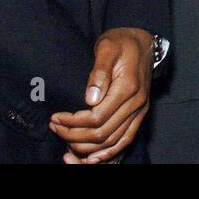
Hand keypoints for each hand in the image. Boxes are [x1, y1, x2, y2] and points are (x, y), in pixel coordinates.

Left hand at [50, 27, 152, 163]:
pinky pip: (126, 140)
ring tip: (66, 137)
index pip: (96, 117)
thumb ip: (99, 72)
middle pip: (102, 133)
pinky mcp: (140, 114)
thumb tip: (89, 98)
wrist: (143, 41)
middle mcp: (136, 103)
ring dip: (86, 146)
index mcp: (128, 87)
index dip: (73, 122)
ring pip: (112, 141)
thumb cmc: (121, 43)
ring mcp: (140, 110)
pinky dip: (109, 152)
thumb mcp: (107, 47)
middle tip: (56, 127)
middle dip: (74, 135)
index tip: (56, 117)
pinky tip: (92, 156)